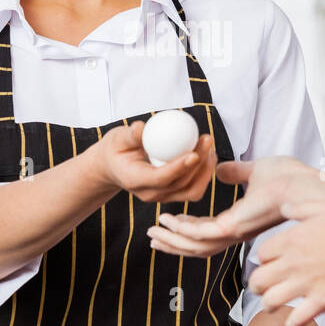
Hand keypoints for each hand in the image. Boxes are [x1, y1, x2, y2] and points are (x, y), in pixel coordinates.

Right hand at [94, 120, 216, 203]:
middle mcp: (150, 194)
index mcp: (134, 180)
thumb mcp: (118, 138)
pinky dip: (204, 172)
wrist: (115, 166)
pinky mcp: (173, 194)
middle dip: (199, 163)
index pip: (160, 179)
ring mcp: (163, 197)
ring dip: (206, 169)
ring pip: (192, 191)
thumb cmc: (117, 149)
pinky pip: (194, 188)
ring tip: (209, 145)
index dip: (178, 168)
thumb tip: (141, 128)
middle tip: (206, 139)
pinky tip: (207, 153)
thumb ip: (130, 135)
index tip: (193, 153)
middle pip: (181, 184)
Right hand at [146, 156, 324, 256]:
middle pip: (198, 246)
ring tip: (153, 232)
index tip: (168, 224)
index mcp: (242, 223)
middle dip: (173, 243)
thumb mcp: (256, 171)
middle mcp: (237, 233)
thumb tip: (221, 169)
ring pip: (196, 245)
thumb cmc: (289, 177)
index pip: (208, 233)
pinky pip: (200, 234)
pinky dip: (181, 230)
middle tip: (152, 238)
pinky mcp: (233, 228)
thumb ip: (237, 172)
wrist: (302, 181)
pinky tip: (167, 221)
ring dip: (172, 240)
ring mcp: (234, 233)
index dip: (186, 231)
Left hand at [248, 197, 324, 325]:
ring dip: (270, 304)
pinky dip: (292, 324)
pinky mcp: (319, 302)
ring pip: (269, 302)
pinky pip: (295, 320)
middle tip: (266, 285)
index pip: (260, 253)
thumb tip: (285, 207)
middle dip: (259, 284)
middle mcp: (291, 264)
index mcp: (291, 240)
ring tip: (275, 304)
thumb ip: (301, 208)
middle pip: (257, 280)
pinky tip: (296, 322)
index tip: (273, 260)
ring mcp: (304, 285)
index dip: (266, 258)